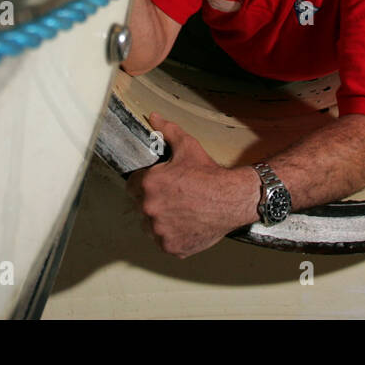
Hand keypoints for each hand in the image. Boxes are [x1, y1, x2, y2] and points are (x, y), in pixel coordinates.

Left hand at [126, 112, 258, 258]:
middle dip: (154, 201)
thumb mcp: (187, 147)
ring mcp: (160, 230)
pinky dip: (172, 236)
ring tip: (180, 211)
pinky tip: (185, 224)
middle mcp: (149, 209)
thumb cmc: (210, 175)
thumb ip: (167, 132)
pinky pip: (164, 242)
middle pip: (141, 206)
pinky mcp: (171, 246)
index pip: (132, 186)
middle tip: (174, 197)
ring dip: (160, 220)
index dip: (146, 184)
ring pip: (150, 226)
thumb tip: (154, 117)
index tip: (159, 185)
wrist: (232, 198)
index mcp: (148, 184)